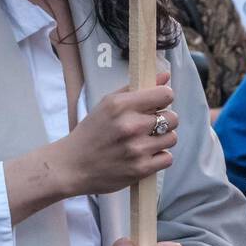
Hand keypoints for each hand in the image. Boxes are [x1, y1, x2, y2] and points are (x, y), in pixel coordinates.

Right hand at [56, 71, 177, 196]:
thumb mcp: (107, 104)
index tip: (157, 104)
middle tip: (149, 126)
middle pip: (173, 118)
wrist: (72, 166)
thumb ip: (137, 89)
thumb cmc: (91, 132)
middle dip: (164, 120)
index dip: (164, 99)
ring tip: (145, 141)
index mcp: (121, 105)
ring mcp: (137, 149)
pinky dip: (159, 157)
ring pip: (172, 138)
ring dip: (162, 140)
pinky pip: (167, 158)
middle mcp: (131, 125)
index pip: (165, 95)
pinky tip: (145, 155)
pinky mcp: (141, 169)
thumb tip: (166, 77)